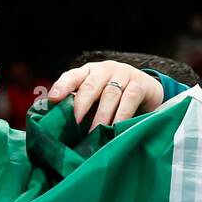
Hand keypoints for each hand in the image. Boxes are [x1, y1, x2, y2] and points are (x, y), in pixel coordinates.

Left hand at [46, 60, 164, 128]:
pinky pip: (129, 100)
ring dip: (101, 115)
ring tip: (94, 132)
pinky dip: (121, 115)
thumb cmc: (114, 97)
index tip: (53, 99)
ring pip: (109, 94)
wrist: (148, 92)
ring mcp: (124, 74)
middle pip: (90, 85)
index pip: (73, 76)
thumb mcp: (96, 98)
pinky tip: (116, 127)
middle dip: (81, 103)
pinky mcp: (140, 84)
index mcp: (89, 72)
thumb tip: (58, 122)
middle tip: (75, 121)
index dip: (62, 86)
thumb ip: (79, 105)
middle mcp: (105, 69)